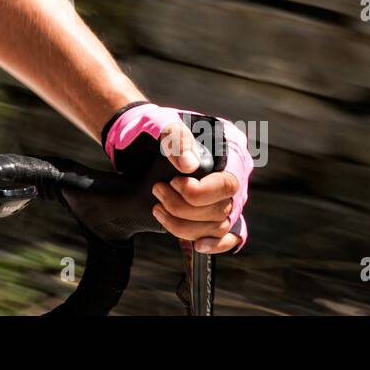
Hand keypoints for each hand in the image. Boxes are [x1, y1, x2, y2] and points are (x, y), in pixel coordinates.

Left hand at [103, 103, 252, 254]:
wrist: (138, 143)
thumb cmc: (154, 129)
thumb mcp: (161, 124)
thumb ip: (176, 139)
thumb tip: (188, 165)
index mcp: (228, 151)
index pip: (228, 182)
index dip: (202, 191)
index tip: (175, 183)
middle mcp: (231, 175)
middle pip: (222, 208)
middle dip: (184, 207)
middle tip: (157, 190)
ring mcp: (224, 195)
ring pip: (218, 226)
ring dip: (186, 226)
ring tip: (158, 209)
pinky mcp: (212, 212)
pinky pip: (226, 236)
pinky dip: (214, 244)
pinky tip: (197, 245)